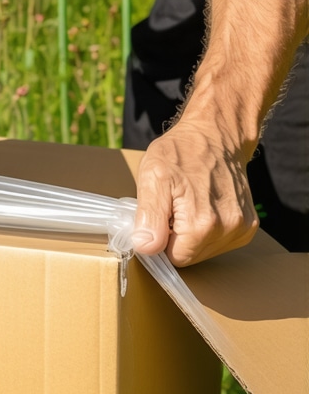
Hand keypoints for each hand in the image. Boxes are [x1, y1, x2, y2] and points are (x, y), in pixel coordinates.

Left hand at [132, 121, 258, 265]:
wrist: (217, 135)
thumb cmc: (180, 152)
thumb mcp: (153, 177)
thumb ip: (149, 216)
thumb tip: (145, 248)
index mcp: (202, 224)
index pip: (172, 259)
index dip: (161, 241)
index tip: (161, 217)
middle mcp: (227, 229)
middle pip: (189, 257)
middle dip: (176, 238)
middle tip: (174, 208)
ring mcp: (242, 228)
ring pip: (203, 252)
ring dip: (191, 235)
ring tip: (189, 204)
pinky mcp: (248, 226)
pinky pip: (218, 243)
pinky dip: (207, 231)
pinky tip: (205, 206)